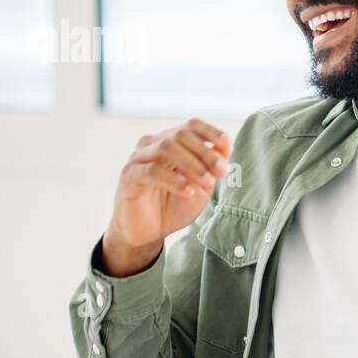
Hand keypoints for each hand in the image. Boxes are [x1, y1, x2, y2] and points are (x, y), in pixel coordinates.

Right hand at [103, 118, 232, 275]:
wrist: (149, 232)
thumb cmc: (175, 205)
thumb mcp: (202, 187)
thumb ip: (212, 168)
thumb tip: (225, 148)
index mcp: (172, 142)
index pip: (191, 125)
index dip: (211, 131)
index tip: (228, 144)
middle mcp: (153, 144)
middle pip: (180, 135)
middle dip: (205, 152)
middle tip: (222, 171)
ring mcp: (139, 158)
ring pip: (166, 147)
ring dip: (192, 164)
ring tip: (208, 181)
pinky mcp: (129, 175)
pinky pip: (152, 171)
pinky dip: (173, 180)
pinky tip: (188, 191)